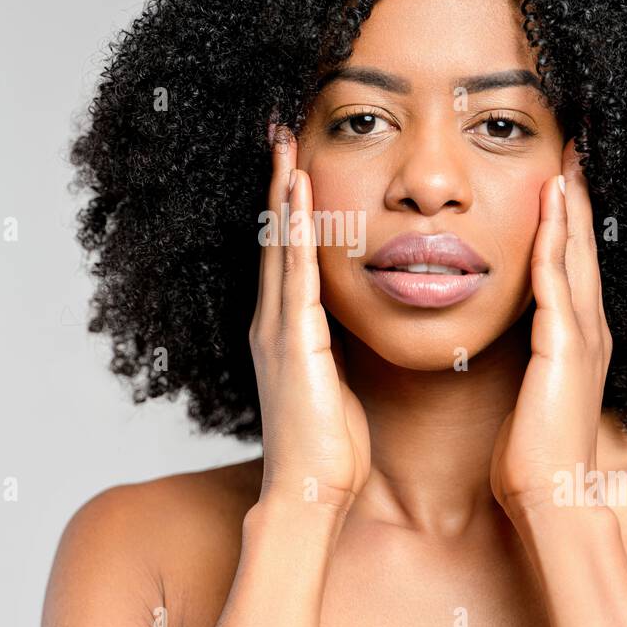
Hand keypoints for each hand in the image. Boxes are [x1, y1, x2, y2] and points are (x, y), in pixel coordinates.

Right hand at [249, 123, 370, 513]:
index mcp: (287, 332)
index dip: (291, 210)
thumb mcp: (336, 386)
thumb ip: (337, 353)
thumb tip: (352, 332)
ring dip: (283, 193)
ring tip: (285, 144)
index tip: (297, 166)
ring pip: (280, 245)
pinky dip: (296, 230)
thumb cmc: (330, 448)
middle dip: (279, 185)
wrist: (310, 493)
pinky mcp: (293, 341)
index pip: (288, 256)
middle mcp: (274, 322)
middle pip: (276, 237)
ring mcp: (278, 329)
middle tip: (280, 133)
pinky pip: (296, 273)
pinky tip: (300, 194)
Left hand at [490, 138, 613, 516]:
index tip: (558, 178)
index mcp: (576, 339)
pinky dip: (555, 238)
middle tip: (572, 147)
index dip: (567, 220)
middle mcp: (587, 330)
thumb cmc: (532, 453)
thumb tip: (508, 345)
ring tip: (565, 156)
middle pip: (582, 247)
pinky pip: (557, 280)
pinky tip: (549, 203)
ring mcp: (581, 337)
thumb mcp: (528, 392)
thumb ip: (526, 361)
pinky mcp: (564, 348)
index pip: (571, 265)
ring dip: (570, 203)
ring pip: (575, 253)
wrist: (549, 496)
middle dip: (577, 197)